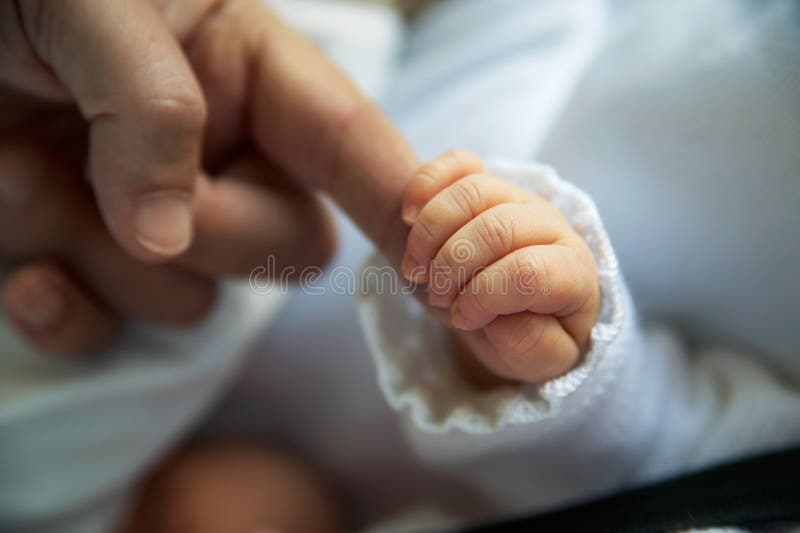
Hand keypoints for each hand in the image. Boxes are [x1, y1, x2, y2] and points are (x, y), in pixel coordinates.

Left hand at [2, 0, 432, 353]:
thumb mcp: (95, 2)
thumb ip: (153, 110)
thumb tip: (168, 236)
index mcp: (246, 73)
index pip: (353, 144)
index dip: (401, 201)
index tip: (437, 259)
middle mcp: (214, 154)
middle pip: (289, 247)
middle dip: (223, 239)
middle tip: (137, 201)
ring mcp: (152, 218)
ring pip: (195, 300)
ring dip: (116, 265)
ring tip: (31, 181)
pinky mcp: (84, 267)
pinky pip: (112, 332)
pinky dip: (71, 319)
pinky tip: (25, 279)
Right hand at [399, 151, 599, 384]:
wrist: (511, 310)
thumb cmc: (532, 335)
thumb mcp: (542, 360)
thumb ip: (534, 346)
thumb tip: (504, 321)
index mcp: (572, 269)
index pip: (529, 271)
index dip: (486, 297)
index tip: (463, 319)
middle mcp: (549, 224)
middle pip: (497, 227)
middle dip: (454, 267)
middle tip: (438, 298)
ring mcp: (516, 197)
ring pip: (473, 191)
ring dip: (431, 234)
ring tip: (417, 270)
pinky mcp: (486, 182)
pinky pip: (457, 164)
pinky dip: (425, 185)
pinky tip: (409, 216)